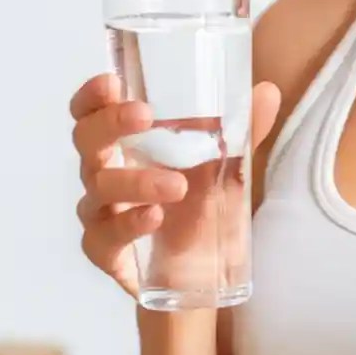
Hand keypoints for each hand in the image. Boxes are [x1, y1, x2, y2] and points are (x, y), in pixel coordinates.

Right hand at [70, 73, 280, 298]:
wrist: (198, 272)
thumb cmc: (199, 202)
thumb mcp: (226, 163)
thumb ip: (244, 129)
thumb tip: (268, 92)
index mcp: (124, 144)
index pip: (92, 112)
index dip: (93, 96)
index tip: (112, 82)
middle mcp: (104, 172)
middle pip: (87, 140)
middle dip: (110, 123)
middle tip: (144, 115)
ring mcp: (102, 212)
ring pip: (100, 188)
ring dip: (136, 182)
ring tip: (177, 186)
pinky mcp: (107, 251)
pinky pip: (105, 237)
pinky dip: (129, 224)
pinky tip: (154, 218)